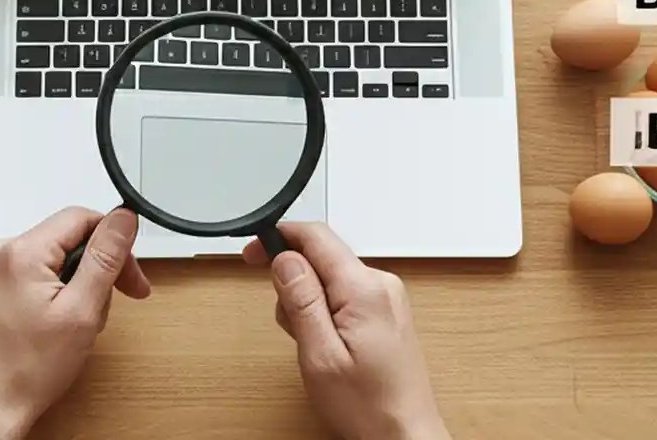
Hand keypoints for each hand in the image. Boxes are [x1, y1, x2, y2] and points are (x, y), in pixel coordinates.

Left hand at [0, 207, 149, 439]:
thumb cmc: (27, 371)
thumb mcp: (82, 311)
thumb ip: (105, 258)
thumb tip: (122, 219)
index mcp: (19, 252)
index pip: (80, 218)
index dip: (113, 243)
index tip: (129, 273)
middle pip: (67, 237)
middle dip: (97, 268)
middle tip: (117, 298)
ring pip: (53, 255)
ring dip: (77, 282)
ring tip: (81, 320)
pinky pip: (34, 270)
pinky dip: (56, 289)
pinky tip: (61, 318)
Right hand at [244, 223, 449, 439]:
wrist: (405, 436)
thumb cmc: (369, 406)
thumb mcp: (320, 355)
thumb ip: (301, 300)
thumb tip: (284, 257)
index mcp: (364, 289)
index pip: (315, 237)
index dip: (277, 238)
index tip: (251, 253)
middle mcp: (381, 284)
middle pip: (321, 256)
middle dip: (293, 283)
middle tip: (290, 326)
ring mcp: (386, 297)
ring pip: (330, 277)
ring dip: (309, 302)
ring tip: (313, 345)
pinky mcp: (386, 311)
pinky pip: (344, 294)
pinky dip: (326, 312)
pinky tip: (327, 343)